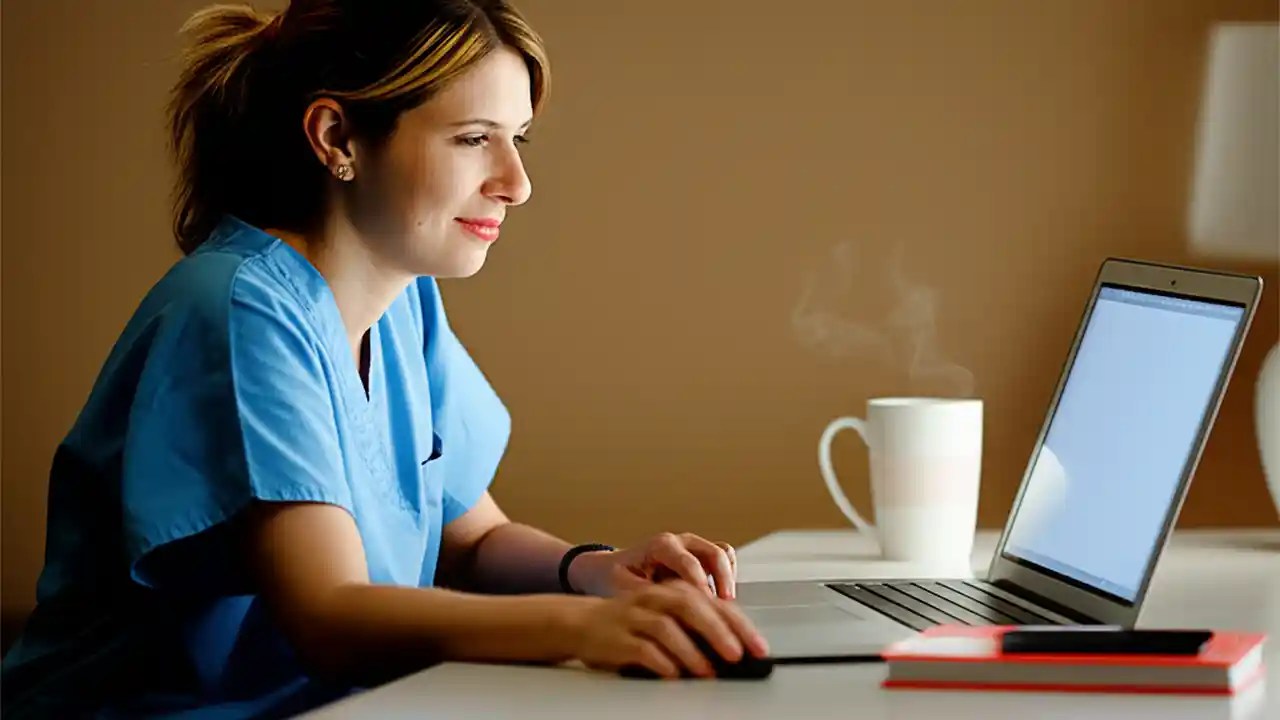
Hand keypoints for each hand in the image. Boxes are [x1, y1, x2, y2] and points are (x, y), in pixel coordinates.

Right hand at [565, 581, 768, 678]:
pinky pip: (641, 648)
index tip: (759, 648)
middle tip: (737, 655)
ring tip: (707, 671)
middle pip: (691, 607)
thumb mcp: (666, 616)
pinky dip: (659, 661)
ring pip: (666, 627)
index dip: (739, 625)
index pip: (714, 603)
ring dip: (690, 651)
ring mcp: (634, 616)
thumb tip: (736, 648)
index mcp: (673, 590)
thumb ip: (697, 625)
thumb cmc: (632, 622)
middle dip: (718, 632)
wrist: (580, 622)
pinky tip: (673, 674)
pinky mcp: (617, 636)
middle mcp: (655, 598)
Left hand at [569, 532, 737, 598]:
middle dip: (723, 579)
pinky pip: (724, 560)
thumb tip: (668, 612)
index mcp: (660, 545)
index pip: (688, 562)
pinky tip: (723, 602)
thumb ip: (647, 597)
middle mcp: (680, 542)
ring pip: (723, 553)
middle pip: (713, 552)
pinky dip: (728, 577)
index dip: (700, 585)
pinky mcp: (700, 558)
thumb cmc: (614, 580)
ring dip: (729, 578)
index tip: (706, 606)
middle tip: (725, 606)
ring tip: (728, 606)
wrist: (610, 571)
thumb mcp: (622, 588)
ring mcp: (692, 547)